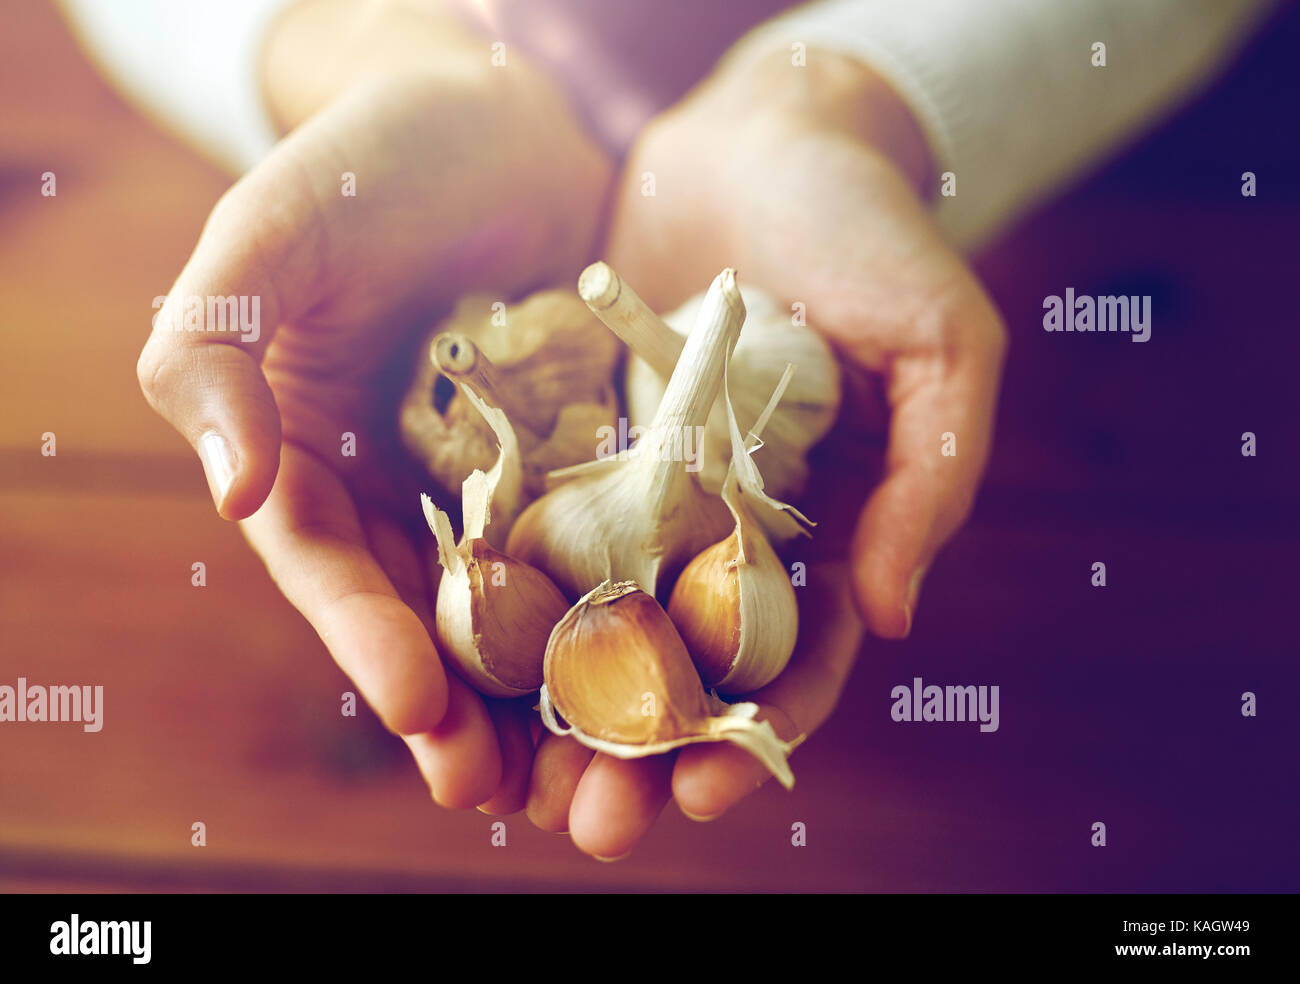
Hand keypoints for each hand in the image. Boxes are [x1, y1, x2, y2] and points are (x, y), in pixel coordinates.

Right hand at [136, 0, 611, 810]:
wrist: (495, 114)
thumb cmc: (369, 161)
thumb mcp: (268, 237)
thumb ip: (216, 354)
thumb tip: (227, 496)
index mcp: (316, 458)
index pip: (334, 570)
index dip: (370, 644)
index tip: (421, 710)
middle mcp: (408, 492)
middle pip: (433, 623)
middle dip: (468, 715)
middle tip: (513, 795)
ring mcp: (503, 485)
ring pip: (527, 614)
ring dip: (555, 700)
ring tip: (599, 775)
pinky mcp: (589, 463)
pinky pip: (610, 550)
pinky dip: (632, 616)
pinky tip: (673, 669)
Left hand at [525, 48, 1005, 856]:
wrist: (764, 137)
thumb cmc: (870, 234)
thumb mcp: (940, 346)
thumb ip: (932, 477)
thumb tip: (895, 619)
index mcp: (820, 533)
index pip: (790, 660)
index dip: (753, 732)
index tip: (706, 790)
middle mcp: (723, 530)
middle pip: (677, 668)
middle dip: (636, 752)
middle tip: (587, 822)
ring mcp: (642, 492)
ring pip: (593, 622)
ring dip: (554, 706)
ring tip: (504, 776)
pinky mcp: (569, 442)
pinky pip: (531, 527)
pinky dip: (500, 594)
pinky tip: (457, 650)